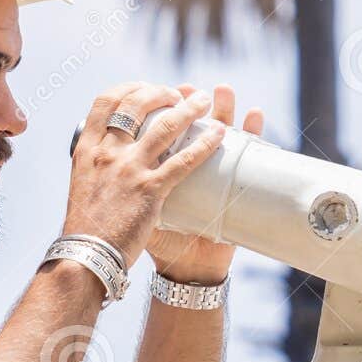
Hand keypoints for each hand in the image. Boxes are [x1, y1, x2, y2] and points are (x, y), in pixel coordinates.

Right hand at [63, 82, 225, 265]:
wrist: (85, 256)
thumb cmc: (86, 226)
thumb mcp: (83, 185)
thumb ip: (98, 167)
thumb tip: (112, 157)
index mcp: (86, 149)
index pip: (105, 102)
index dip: (129, 88)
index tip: (145, 87)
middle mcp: (106, 152)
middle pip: (137, 104)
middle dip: (162, 91)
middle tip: (179, 94)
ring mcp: (129, 169)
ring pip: (165, 126)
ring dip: (189, 108)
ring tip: (205, 101)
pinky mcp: (150, 190)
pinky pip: (184, 161)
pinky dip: (204, 144)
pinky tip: (219, 135)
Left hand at [146, 85, 263, 285]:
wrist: (185, 270)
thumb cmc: (160, 243)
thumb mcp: (139, 214)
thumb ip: (127, 192)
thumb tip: (104, 166)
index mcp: (161, 166)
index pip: (160, 127)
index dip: (158, 107)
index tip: (157, 91)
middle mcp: (189, 163)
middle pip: (190, 123)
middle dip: (188, 102)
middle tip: (191, 91)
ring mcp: (214, 171)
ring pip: (220, 130)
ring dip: (222, 107)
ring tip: (223, 90)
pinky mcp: (234, 184)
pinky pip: (244, 156)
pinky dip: (252, 134)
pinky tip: (256, 115)